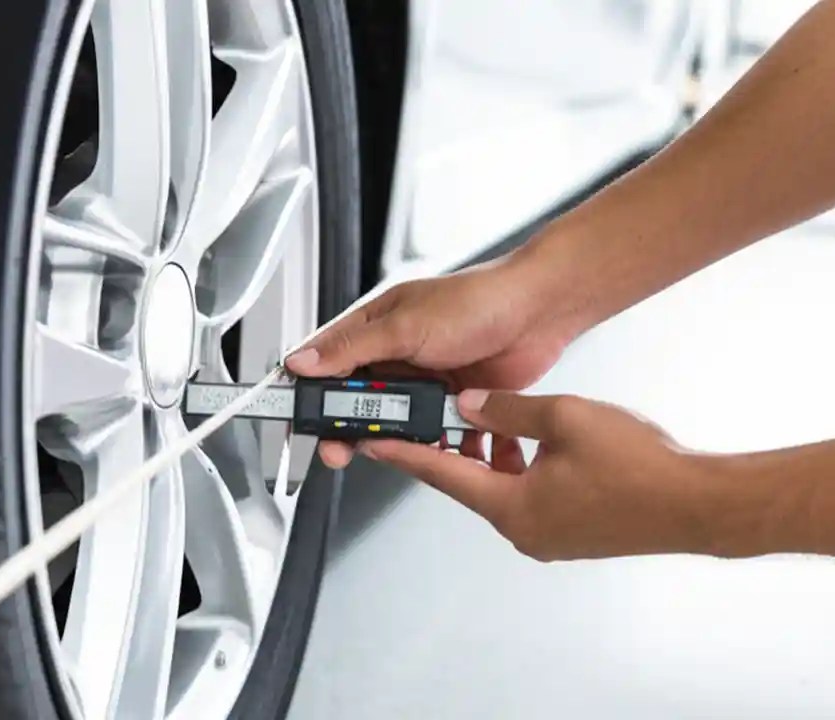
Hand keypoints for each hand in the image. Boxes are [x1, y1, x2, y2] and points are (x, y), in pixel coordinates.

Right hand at [287, 256, 578, 467]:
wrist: (538, 312)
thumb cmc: (477, 300)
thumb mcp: (405, 324)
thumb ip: (353, 347)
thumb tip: (305, 361)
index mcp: (375, 329)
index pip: (327, 364)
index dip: (309, 392)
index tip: (296, 416)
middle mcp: (397, 356)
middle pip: (358, 403)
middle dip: (349, 429)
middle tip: (339, 448)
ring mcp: (425, 382)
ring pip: (396, 423)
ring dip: (398, 439)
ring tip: (400, 447)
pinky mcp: (454, 402)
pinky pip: (436, 434)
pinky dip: (440, 446)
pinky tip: (443, 448)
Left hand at [358, 390, 720, 560]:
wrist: (699, 504)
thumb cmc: (641, 468)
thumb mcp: (564, 418)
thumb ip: (508, 410)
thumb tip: (471, 404)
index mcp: (511, 507)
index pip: (439, 473)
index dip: (402, 452)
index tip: (371, 441)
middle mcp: (523, 530)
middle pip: (468, 481)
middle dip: (450, 447)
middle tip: (432, 417)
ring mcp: (548, 537)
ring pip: (501, 488)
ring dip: (493, 456)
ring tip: (499, 421)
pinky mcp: (570, 534)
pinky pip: (530, 497)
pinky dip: (522, 470)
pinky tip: (539, 443)